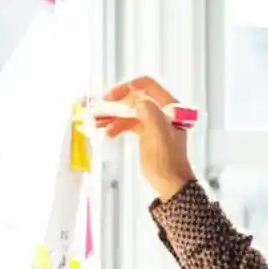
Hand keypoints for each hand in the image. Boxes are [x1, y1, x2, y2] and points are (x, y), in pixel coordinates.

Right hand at [95, 76, 195, 199]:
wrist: (170, 183)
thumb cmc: (168, 160)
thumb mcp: (158, 133)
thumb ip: (149, 111)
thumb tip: (135, 98)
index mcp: (171, 106)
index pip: (148, 85)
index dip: (128, 87)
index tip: (111, 95)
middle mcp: (163, 110)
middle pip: (135, 97)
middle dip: (116, 103)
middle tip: (98, 109)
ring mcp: (155, 120)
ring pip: (130, 110)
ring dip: (113, 115)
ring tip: (96, 122)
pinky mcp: (147, 131)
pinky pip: (129, 122)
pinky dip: (117, 125)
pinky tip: (108, 133)